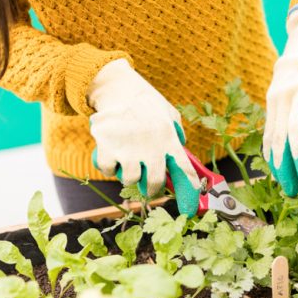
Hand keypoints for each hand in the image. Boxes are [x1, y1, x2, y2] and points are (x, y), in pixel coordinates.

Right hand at [89, 59, 200, 216]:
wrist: (117, 87)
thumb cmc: (144, 103)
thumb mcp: (168, 113)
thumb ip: (176, 133)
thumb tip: (182, 151)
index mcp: (169, 139)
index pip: (184, 171)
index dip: (188, 193)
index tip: (190, 210)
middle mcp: (151, 147)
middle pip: (155, 184)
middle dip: (152, 190)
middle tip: (148, 188)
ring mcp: (129, 150)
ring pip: (130, 180)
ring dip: (129, 176)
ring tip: (128, 162)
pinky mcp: (108, 148)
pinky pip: (109, 170)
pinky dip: (109, 166)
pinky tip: (112, 153)